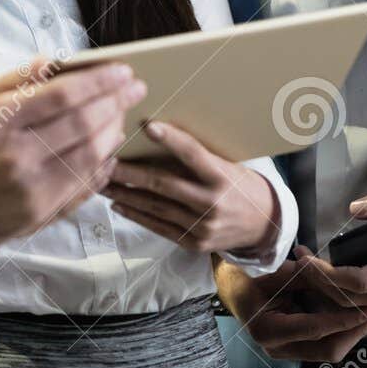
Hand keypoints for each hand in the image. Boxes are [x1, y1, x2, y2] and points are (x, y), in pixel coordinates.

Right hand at [0, 59, 146, 260]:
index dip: (100, 81)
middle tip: (134, 88)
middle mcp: (19, 157)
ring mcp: (33, 190)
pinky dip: (103, 167)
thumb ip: (9, 83)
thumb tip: (50, 63)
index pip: (64, 95)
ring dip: (113, 132)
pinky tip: (109, 152)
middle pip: (85, 124)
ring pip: (92, 156)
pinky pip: (84, 188)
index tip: (122, 71)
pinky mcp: (40, 215)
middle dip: (116, 102)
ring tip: (121, 115)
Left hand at [103, 120, 280, 254]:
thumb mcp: (228, 165)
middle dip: (129, 173)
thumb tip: (156, 134)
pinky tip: (118, 204)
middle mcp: (212, 203)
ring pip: (155, 207)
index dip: (170, 139)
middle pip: (163, 184)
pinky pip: (159, 227)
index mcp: (223, 177)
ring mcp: (202, 226)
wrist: (265, 225)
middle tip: (103, 161)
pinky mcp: (194, 243)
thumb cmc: (240, 185)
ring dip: (124, 194)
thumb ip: (198, 156)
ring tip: (101, 182)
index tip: (147, 125)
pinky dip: (136, 215)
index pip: (193, 153)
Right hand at [216, 254, 366, 362]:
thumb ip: (304, 276)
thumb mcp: (274, 271)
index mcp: (268, 331)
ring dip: (352, 333)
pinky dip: (342, 331)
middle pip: (327, 350)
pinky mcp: (295, 348)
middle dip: (355, 332)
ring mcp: (286, 351)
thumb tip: (337, 275)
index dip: (344, 319)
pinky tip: (357, 316)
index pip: (315, 328)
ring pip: (329, 351)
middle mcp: (277, 348)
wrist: (230, 286)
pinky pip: (325, 344)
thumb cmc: (248, 275)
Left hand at [294, 185, 366, 315]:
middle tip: (297, 259)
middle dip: (318, 283)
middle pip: (351, 300)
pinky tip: (324, 278)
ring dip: (327, 292)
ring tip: (305, 266)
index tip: (305, 257)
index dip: (326, 274)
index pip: (358, 283)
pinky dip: (342, 296)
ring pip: (357, 308)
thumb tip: (353, 209)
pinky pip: (366, 305)